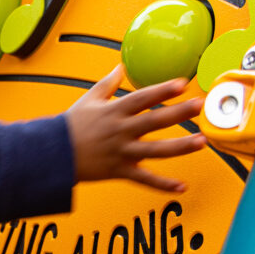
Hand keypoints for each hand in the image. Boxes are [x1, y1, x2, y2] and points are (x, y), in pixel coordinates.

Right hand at [66, 66, 205, 193]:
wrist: (53, 155)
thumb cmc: (70, 126)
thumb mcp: (88, 99)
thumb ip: (108, 83)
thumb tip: (121, 66)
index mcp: (114, 111)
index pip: (142, 98)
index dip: (162, 90)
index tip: (182, 83)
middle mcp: (120, 131)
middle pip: (153, 121)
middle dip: (178, 113)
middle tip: (199, 106)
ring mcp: (121, 152)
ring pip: (155, 150)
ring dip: (180, 147)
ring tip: (202, 141)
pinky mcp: (120, 171)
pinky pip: (144, 180)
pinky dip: (163, 185)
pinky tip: (182, 187)